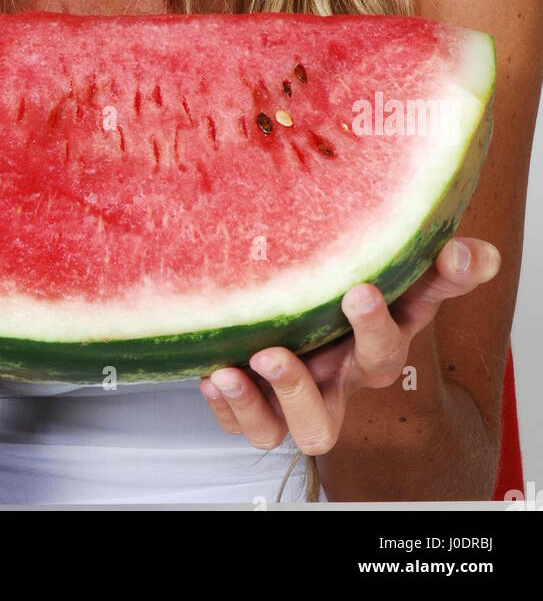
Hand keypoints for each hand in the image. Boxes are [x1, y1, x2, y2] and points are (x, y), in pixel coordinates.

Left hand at [199, 236, 499, 454]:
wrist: (330, 311)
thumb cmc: (367, 296)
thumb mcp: (406, 280)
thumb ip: (440, 269)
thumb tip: (471, 253)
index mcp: (369, 356)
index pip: (382, 352)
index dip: (374, 328)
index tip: (358, 291)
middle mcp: (330, 386)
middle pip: (321, 423)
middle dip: (296, 393)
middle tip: (273, 354)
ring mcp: (293, 398)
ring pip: (273, 431)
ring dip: (251, 407)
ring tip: (231, 371)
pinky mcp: (258, 402)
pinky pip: (239, 423)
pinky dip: (226, 407)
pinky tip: (214, 373)